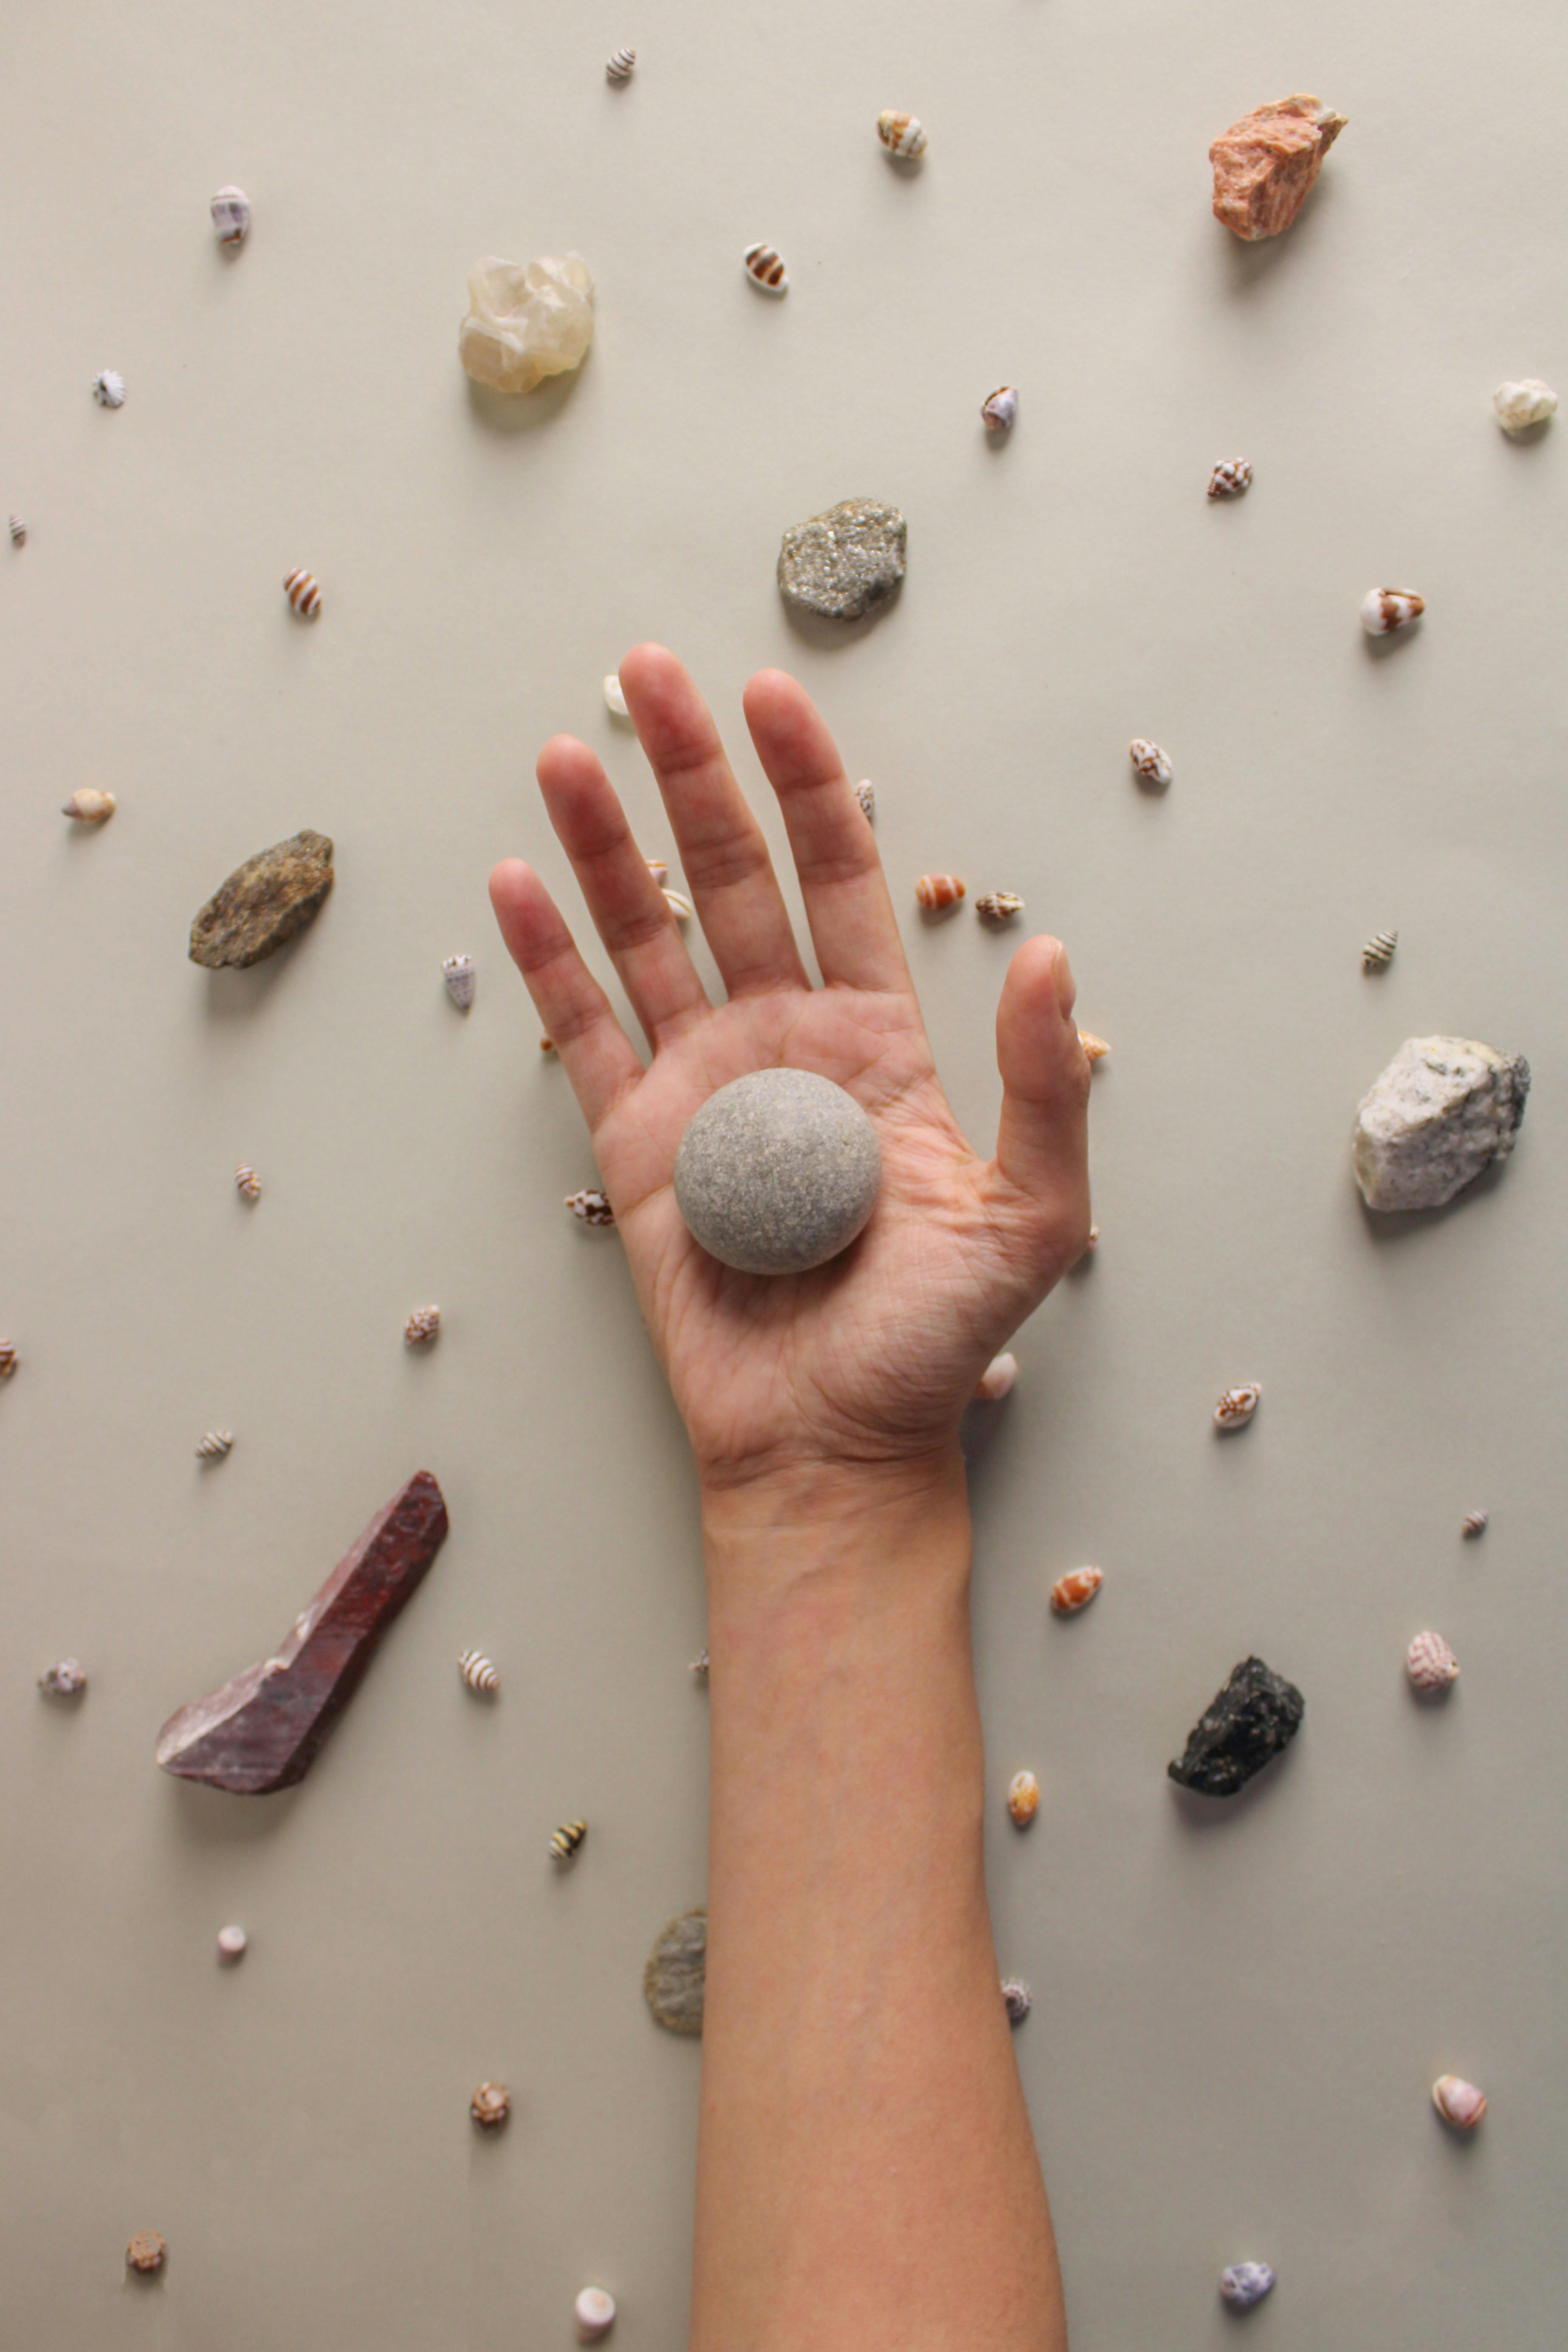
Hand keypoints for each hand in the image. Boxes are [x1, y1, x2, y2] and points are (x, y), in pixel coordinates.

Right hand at [490, 645, 1091, 1492]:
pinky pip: (581, 1032)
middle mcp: (784, 1040)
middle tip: (647, 673)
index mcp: (879, 1039)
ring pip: (645, 934)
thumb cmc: (935, 1342)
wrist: (832, 1442)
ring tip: (565, 750)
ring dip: (604, 844)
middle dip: (689, 775)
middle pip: (730, 876)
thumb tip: (1054, 954)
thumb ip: (1048, 1085)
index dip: (805, 784)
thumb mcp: (1032, 1215)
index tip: (772, 696)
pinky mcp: (632, 1146)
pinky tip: (515, 880)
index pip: (838, 877)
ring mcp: (702, 1086)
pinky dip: (546, 959)